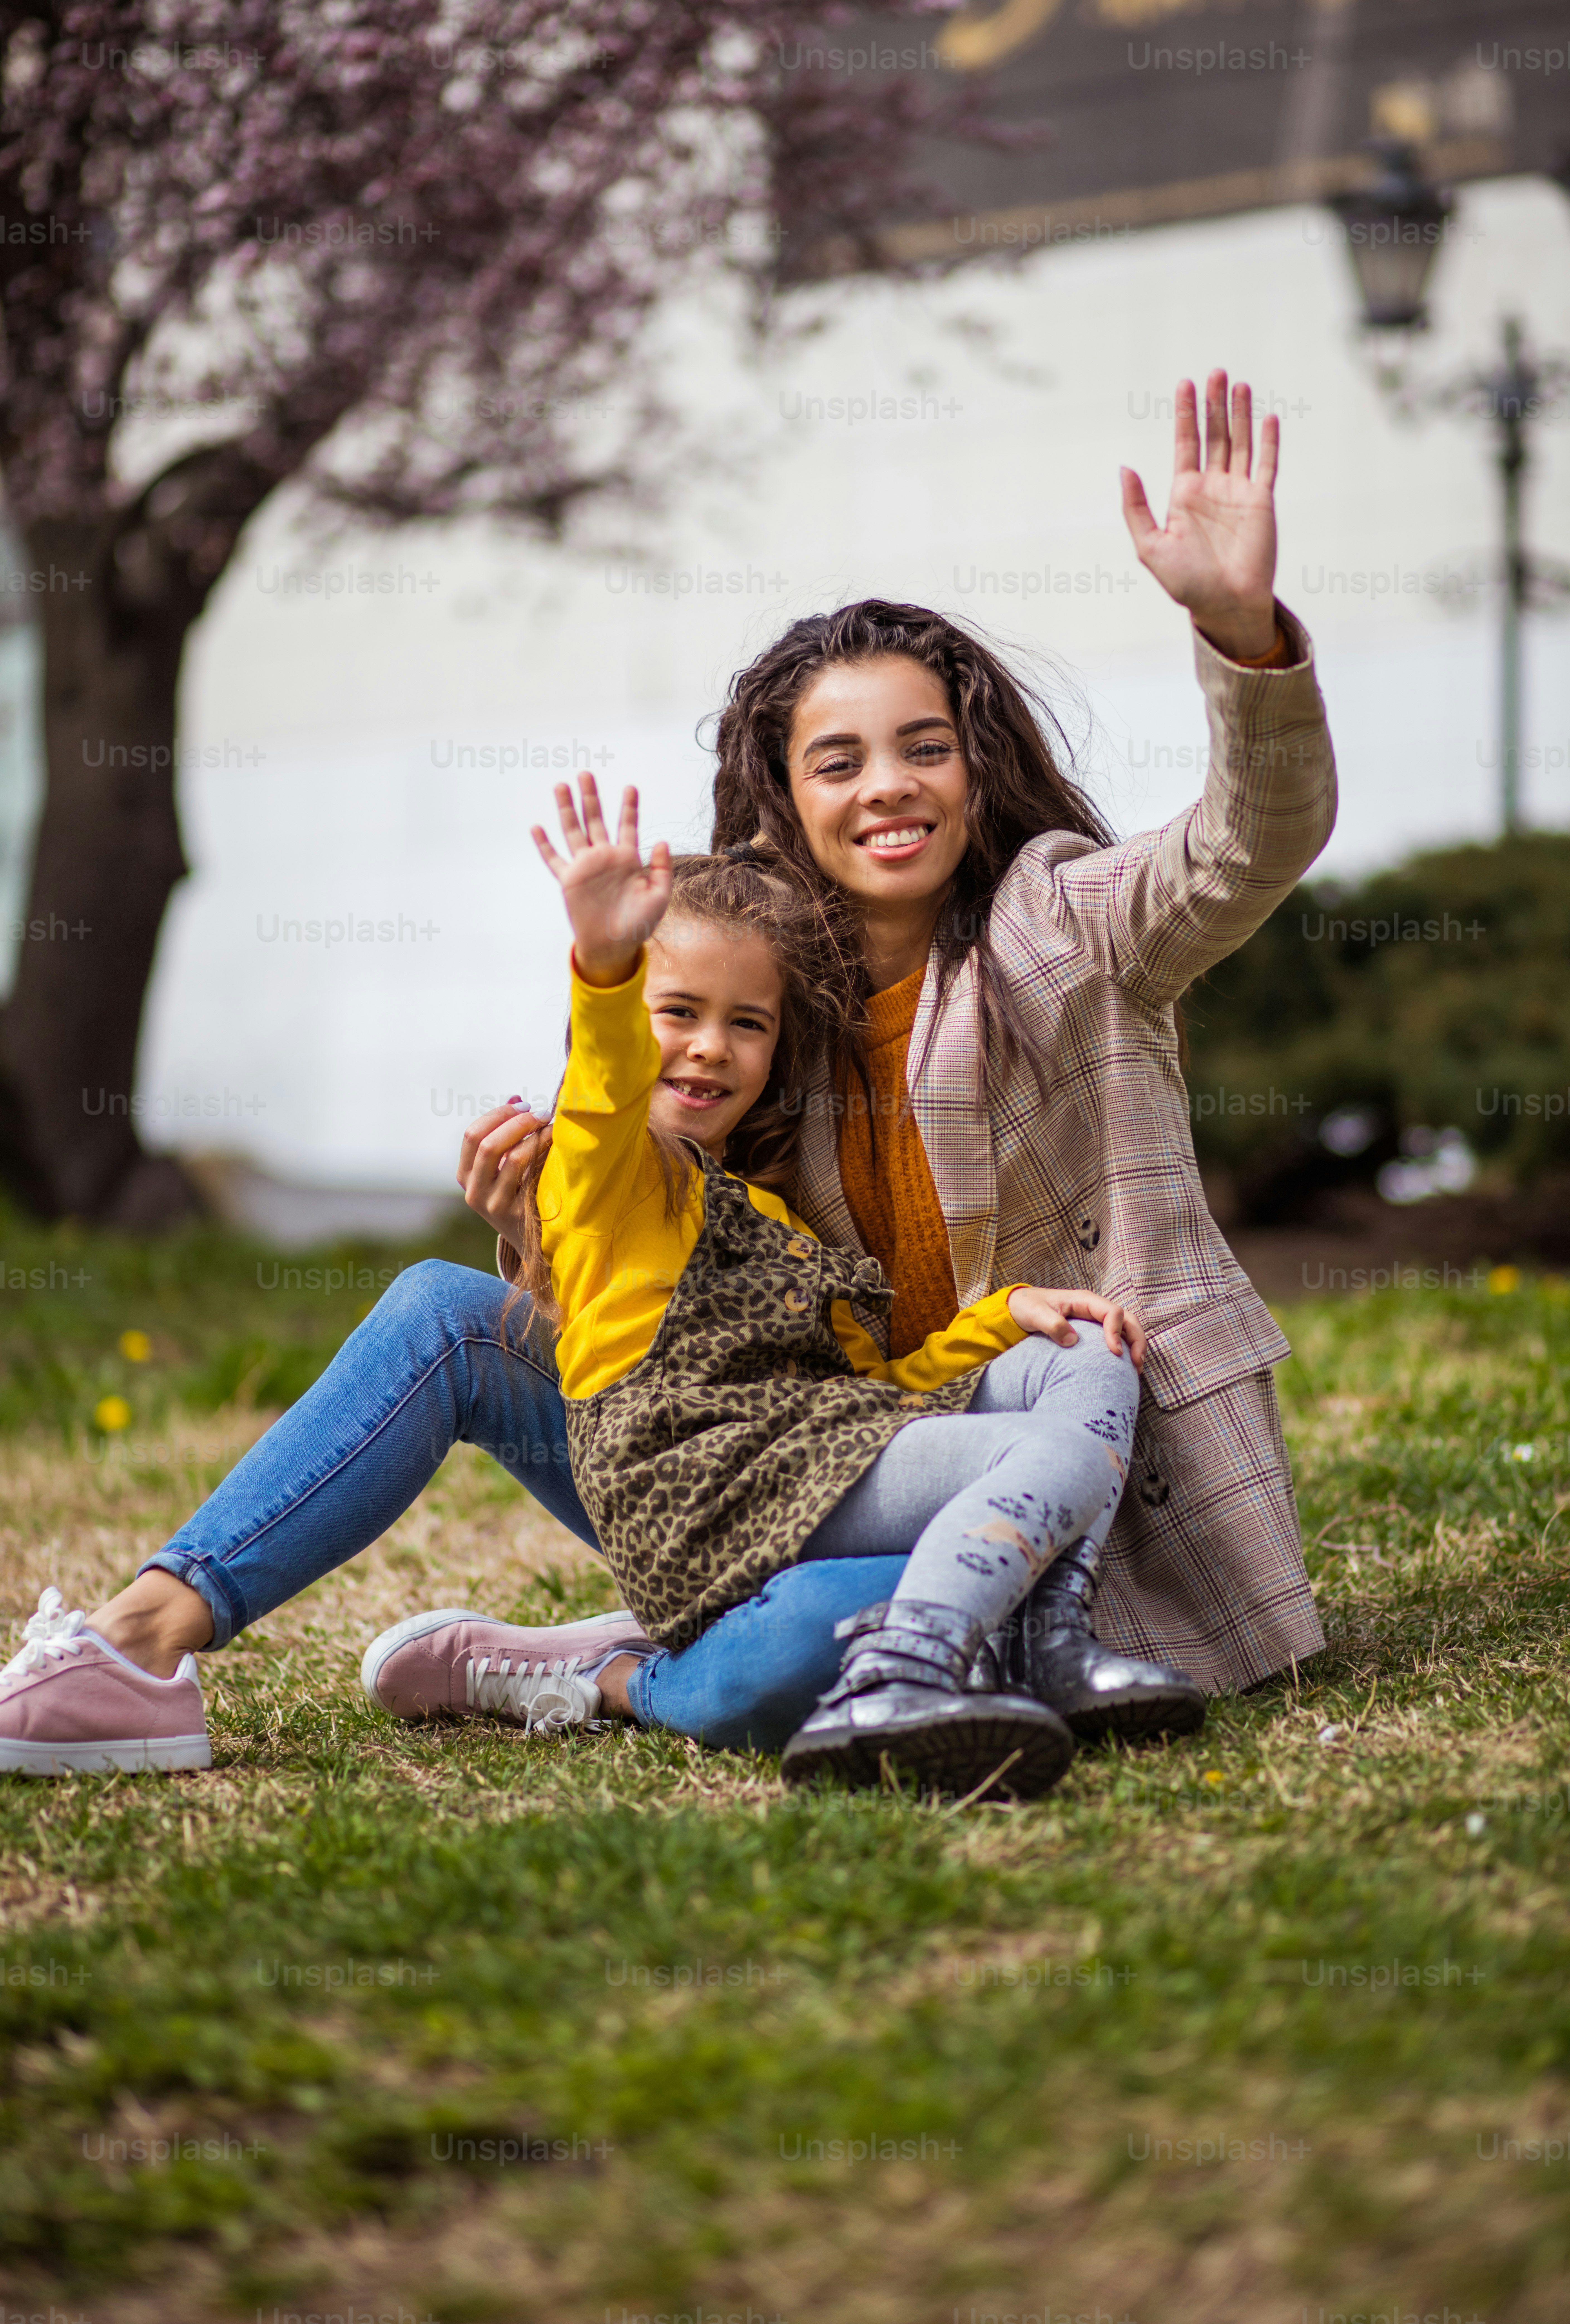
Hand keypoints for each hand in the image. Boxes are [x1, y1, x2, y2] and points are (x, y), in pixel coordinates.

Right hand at [458, 1101, 545, 1242]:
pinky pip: (532, 1174)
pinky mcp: (518, 1214)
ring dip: (536, 1135)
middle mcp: (474, 1192)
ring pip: (513, 1158)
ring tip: (553, 1127)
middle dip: (516, 1122)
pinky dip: (545, 1152)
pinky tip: (557, 1144)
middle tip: (541, 1113)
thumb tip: (517, 1098)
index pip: (472, 1135)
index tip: (523, 1105)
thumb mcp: (504, 1167)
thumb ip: (505, 1134)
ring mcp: (495, 1205)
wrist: (534, 1242)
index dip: (498, 1115)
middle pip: (488, 1144)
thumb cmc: (520, 1194)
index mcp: (465, 1176)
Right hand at [531, 775, 672, 986]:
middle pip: (595, 820)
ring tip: (562, 786)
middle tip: (586, 774)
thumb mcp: (659, 896)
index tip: (631, 787)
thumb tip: (661, 841)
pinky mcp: (570, 880)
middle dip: (591, 798)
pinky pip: (554, 859)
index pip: (627, 826)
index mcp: (627, 859)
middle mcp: (604, 858)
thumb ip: (661, 869)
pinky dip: (544, 845)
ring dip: (567, 809)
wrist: (615, 945)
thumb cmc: (639, 923)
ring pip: (573, 831)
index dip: (629, 807)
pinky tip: (536, 828)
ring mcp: (585, 867)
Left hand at [1006, 1287, 1144, 1371]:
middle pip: (1127, 1320)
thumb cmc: (1027, 1307)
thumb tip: (1072, 1340)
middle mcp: (1095, 1309)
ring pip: (1126, 1329)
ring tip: (1136, 1369)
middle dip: (1137, 1340)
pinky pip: (1116, 1338)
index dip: (1117, 1331)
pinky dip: (1125, 1350)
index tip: (1115, 1352)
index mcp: (1085, 1300)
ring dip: (1135, 1346)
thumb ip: (1052, 1324)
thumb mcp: (1035, 1314)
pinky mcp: (1094, 1332)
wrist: (1019, 1308)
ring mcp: (1096, 1320)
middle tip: (1137, 1364)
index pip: (1112, 1312)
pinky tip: (1124, 1368)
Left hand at [1121, 370, 1277, 660]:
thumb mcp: (1149, 546)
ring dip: (1240, 414)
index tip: (1185, 384)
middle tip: (1216, 372)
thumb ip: (1136, 507)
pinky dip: (1269, 442)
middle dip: (1214, 404)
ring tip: (1239, 383)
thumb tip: (1124, 468)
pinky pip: (1267, 465)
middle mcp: (1212, 487)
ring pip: (1241, 443)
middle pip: (1214, 435)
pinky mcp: (1262, 502)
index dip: (1186, 414)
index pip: (1185, 443)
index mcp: (1184, 494)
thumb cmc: (1186, 583)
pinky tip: (1267, 418)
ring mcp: (1239, 492)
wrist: (1224, 605)